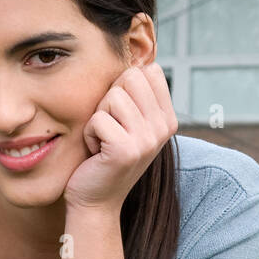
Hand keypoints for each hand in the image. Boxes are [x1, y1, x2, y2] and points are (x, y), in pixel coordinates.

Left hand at [63, 62, 177, 211]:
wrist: (96, 201)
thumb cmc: (104, 157)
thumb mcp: (128, 123)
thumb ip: (136, 95)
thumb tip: (137, 57)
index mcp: (168, 118)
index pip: (148, 70)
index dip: (124, 86)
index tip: (120, 116)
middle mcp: (164, 127)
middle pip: (130, 77)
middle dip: (109, 100)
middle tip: (109, 129)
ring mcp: (148, 139)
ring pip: (112, 97)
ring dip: (98, 118)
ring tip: (104, 141)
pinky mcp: (127, 150)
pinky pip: (97, 119)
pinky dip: (89, 135)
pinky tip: (97, 153)